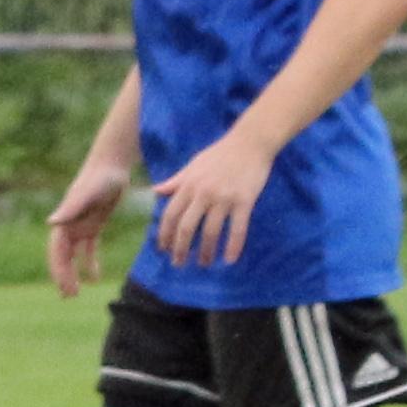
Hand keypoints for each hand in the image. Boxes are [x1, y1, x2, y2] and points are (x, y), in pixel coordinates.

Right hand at [43, 156, 128, 298]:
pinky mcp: (93, 225)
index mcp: (63, 222)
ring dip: (72, 273)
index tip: (64, 286)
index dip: (59, 270)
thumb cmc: (99, 177)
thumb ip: (69, 208)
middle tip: (69, 296)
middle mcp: (68, 226)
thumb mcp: (85, 194)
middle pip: (62, 257)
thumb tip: (50, 223)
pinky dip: (90, 263)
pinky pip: (89, 249)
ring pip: (73, 256)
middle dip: (63, 276)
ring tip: (76, 293)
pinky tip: (96, 277)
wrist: (111, 165)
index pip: (57, 251)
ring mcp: (80, 227)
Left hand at [150, 130, 275, 271]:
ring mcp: (224, 198)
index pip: (171, 215)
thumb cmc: (220, 154)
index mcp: (188, 186)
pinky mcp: (245, 201)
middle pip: (187, 228)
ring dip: (206, 251)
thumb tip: (155, 191)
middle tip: (179, 263)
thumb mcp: (192, 165)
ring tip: (204, 264)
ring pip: (211, 232)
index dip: (165, 234)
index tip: (163, 249)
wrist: (250, 142)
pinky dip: (234, 246)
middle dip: (181, 249)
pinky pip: (238, 228)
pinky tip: (230, 259)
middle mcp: (203, 194)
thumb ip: (175, 182)